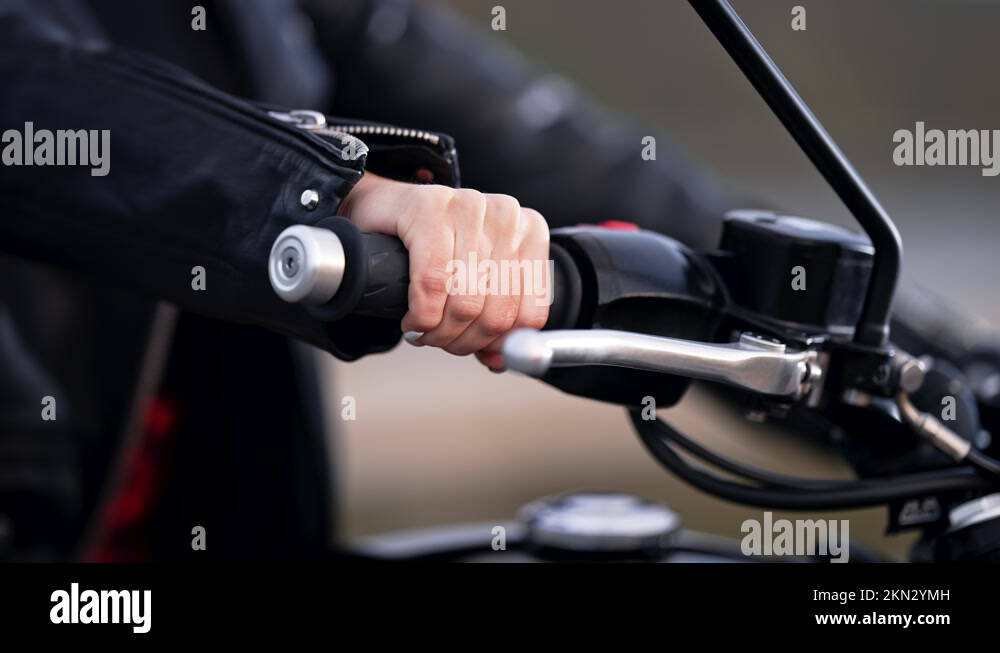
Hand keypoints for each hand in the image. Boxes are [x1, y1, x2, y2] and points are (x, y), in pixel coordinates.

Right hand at [338, 173, 550, 370]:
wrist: (386, 210)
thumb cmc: (435, 249)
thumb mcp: (476, 285)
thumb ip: (494, 324)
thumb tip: (499, 363)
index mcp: (530, 232)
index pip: (530, 315)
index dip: (499, 345)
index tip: (474, 349)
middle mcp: (507, 216)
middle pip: (498, 314)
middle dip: (464, 342)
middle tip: (440, 341)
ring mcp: (471, 206)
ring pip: (465, 304)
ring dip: (439, 333)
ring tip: (424, 332)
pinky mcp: (430, 208)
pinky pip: (432, 285)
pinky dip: (421, 316)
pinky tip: (411, 320)